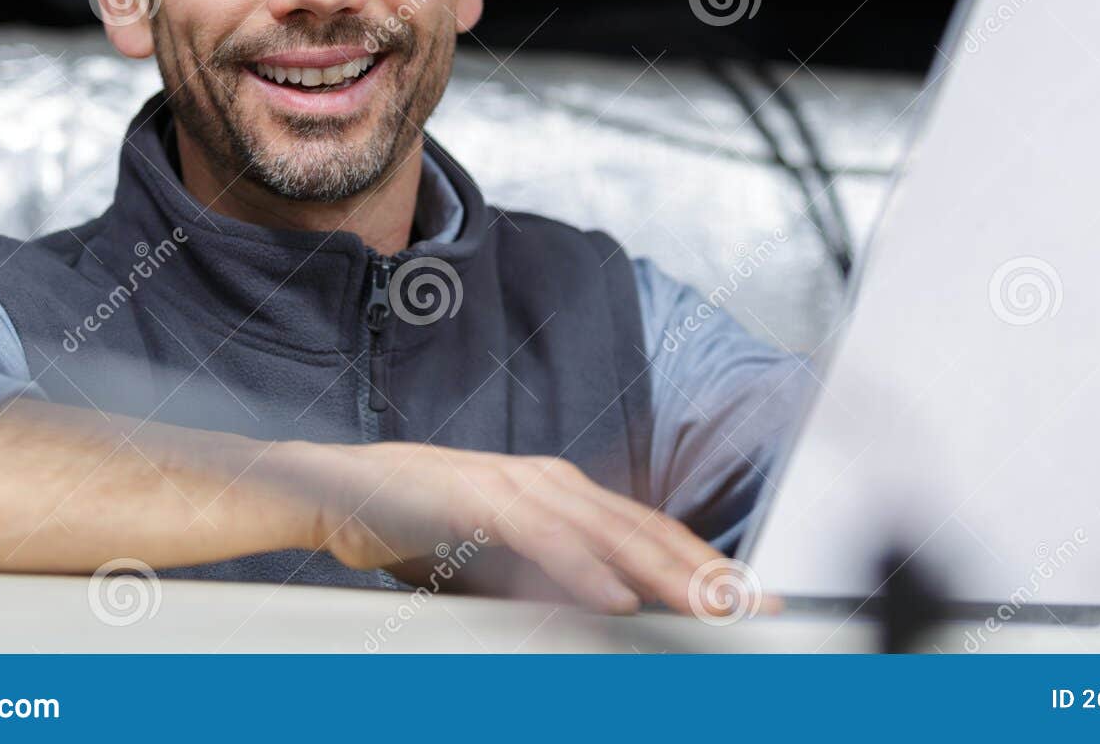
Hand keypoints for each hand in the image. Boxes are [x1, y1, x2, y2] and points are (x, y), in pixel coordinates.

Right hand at [294, 441, 759, 615]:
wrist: (345, 493)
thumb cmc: (424, 527)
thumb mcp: (503, 562)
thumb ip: (553, 583)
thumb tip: (607, 617)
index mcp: (564, 493)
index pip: (649, 531)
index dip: (704, 562)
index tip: (748, 596)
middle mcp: (553, 483)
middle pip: (645, 531)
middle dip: (705, 571)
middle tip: (753, 604)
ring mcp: (520, 488)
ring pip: (607, 534)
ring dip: (662, 574)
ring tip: (708, 605)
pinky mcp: (483, 501)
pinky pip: (544, 542)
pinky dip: (583, 571)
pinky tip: (616, 598)